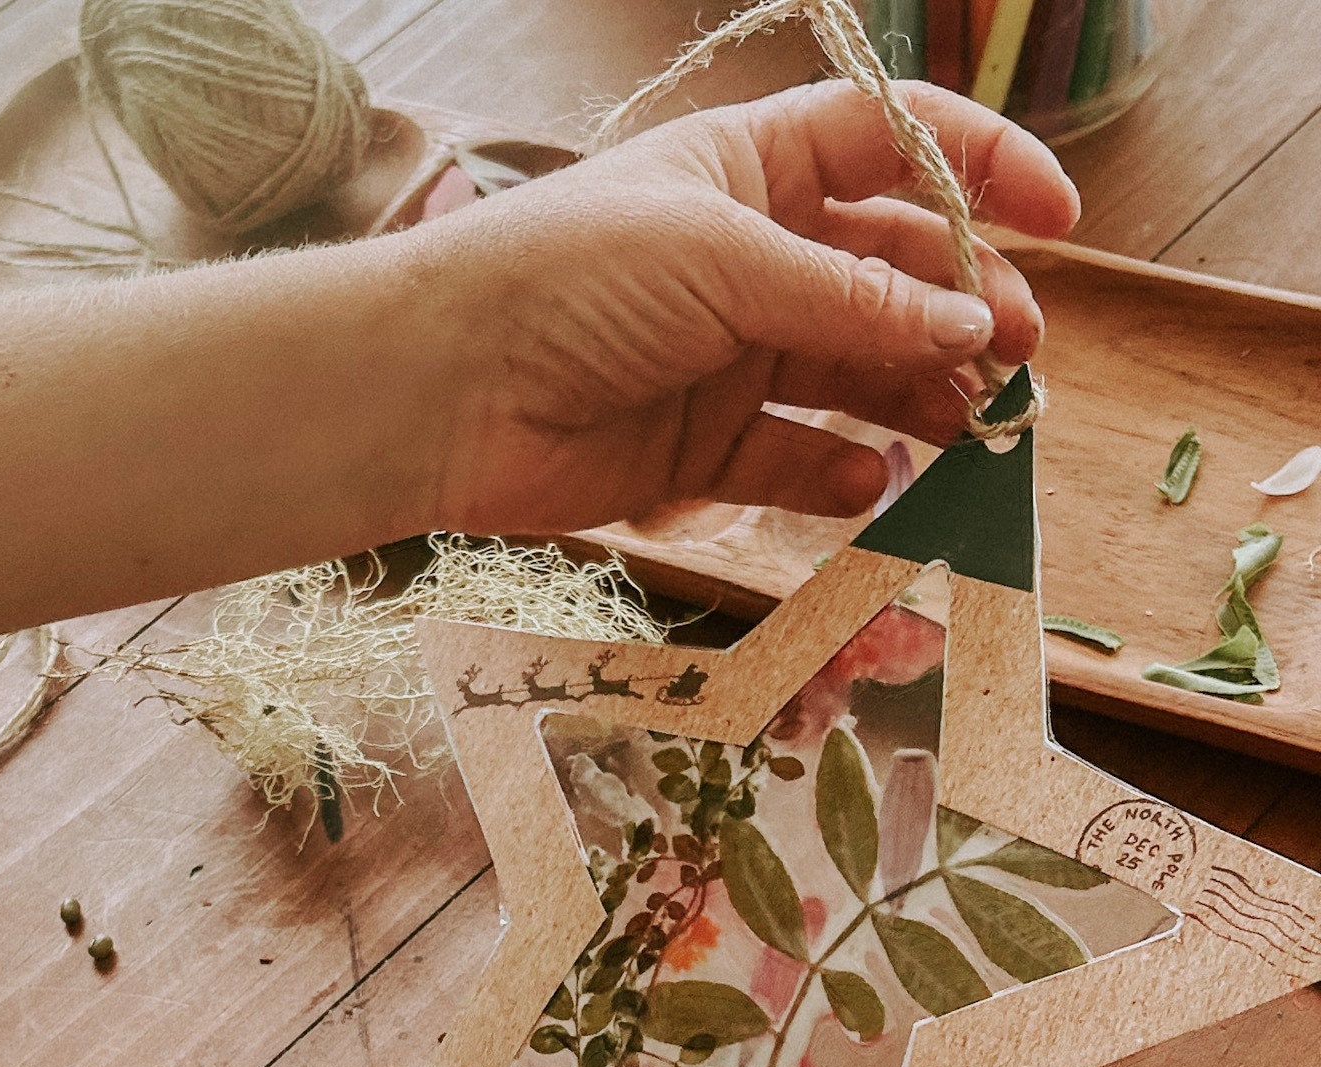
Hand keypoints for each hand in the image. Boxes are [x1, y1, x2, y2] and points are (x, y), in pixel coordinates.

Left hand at [399, 80, 1080, 533]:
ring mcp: (726, 358)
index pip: (894, 147)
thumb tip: (970, 322)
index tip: (1059, 221)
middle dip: (962, 311)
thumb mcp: (726, 258)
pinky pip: (790, 462)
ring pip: (853, 375)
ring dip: (917, 399)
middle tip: (1017, 362)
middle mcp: (749, 259)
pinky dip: (834, 475)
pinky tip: (869, 481)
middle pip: (891, 274)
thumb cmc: (572, 280)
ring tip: (972, 431)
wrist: (444, 390)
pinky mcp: (697, 451)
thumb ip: (853, 296)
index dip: (982, 171)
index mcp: (755, 170)